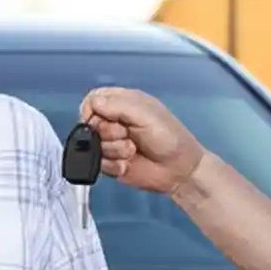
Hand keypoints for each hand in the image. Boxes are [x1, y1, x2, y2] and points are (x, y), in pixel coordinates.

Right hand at [78, 87, 205, 194]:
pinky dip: (114, 165)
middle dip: (108, 132)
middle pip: (91, 124)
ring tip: (133, 151)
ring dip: (114, 150)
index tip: (98, 118)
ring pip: (93, 145)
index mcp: (123, 103)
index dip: (91, 109)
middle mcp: (115, 121)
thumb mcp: (145, 114)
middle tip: (128, 135)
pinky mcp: (111, 163)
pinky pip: (99, 163)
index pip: (93, 99)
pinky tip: (128, 165)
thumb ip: (118, 106)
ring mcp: (112, 143)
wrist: (179, 170)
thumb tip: (92, 105)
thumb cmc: (169, 137)